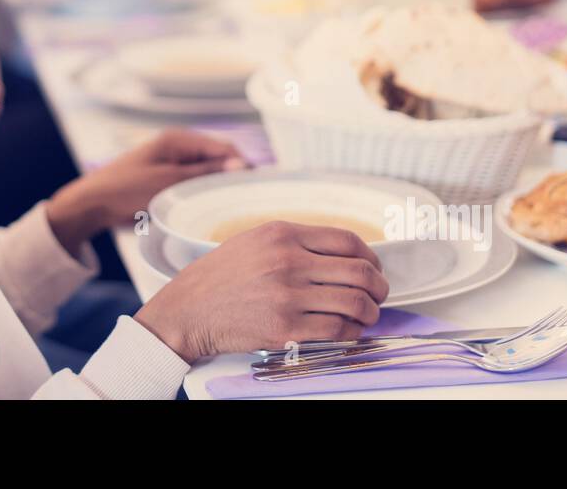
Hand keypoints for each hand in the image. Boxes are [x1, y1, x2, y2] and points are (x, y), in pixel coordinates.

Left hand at [45, 129, 245, 252]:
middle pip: (218, 159)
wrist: (91, 204)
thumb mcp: (168, 182)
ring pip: (207, 172)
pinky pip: (195, 181)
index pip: (223, 148)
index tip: (258, 186)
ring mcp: (173, 162)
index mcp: (179, 139)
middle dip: (233, 176)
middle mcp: (179, 147)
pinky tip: (214, 208)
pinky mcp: (168, 178)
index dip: (242, 165)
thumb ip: (204, 173)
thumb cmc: (125, 189)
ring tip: (236, 206)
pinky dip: (205, 192)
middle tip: (250, 200)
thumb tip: (241, 166)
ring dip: (219, 185)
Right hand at [134, 221, 388, 362]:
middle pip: (359, 272)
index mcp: (282, 233)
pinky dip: (352, 332)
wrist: (188, 310)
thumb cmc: (219, 276)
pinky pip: (337, 330)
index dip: (371, 257)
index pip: (348, 240)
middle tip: (378, 294)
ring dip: (370, 312)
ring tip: (367, 315)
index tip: (374, 268)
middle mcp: (289, 261)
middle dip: (379, 287)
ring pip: (354, 302)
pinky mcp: (285, 328)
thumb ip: (295, 242)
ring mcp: (288, 295)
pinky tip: (349, 331)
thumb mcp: (254, 240)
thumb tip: (340, 254)